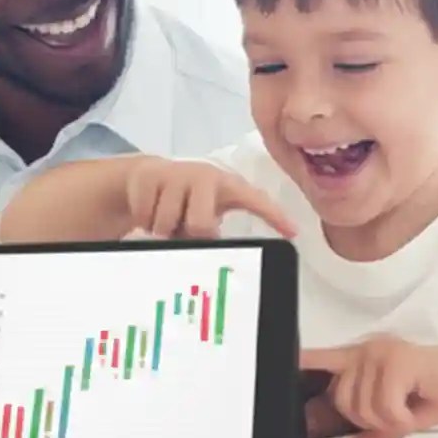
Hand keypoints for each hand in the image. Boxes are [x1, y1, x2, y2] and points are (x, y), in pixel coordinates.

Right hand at [126, 158, 295, 238]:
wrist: (144, 177)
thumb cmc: (184, 204)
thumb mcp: (203, 215)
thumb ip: (213, 235)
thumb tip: (220, 264)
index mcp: (227, 186)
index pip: (255, 200)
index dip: (274, 216)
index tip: (293, 233)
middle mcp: (205, 176)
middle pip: (201, 225)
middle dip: (190, 235)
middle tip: (184, 231)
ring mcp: (177, 173)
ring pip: (167, 224)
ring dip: (163, 231)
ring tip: (167, 221)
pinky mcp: (150, 175)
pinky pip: (145, 216)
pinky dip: (144, 223)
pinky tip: (150, 211)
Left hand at [300, 335, 437, 437]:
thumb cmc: (435, 389)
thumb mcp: (401, 418)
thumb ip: (375, 432)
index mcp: (360, 359)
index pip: (323, 359)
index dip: (302, 363)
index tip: (280, 363)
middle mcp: (365, 352)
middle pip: (343, 401)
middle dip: (369, 420)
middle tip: (395, 414)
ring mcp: (380, 354)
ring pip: (364, 408)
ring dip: (388, 420)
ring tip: (407, 407)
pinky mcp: (397, 362)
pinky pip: (386, 407)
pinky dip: (401, 418)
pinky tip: (414, 406)